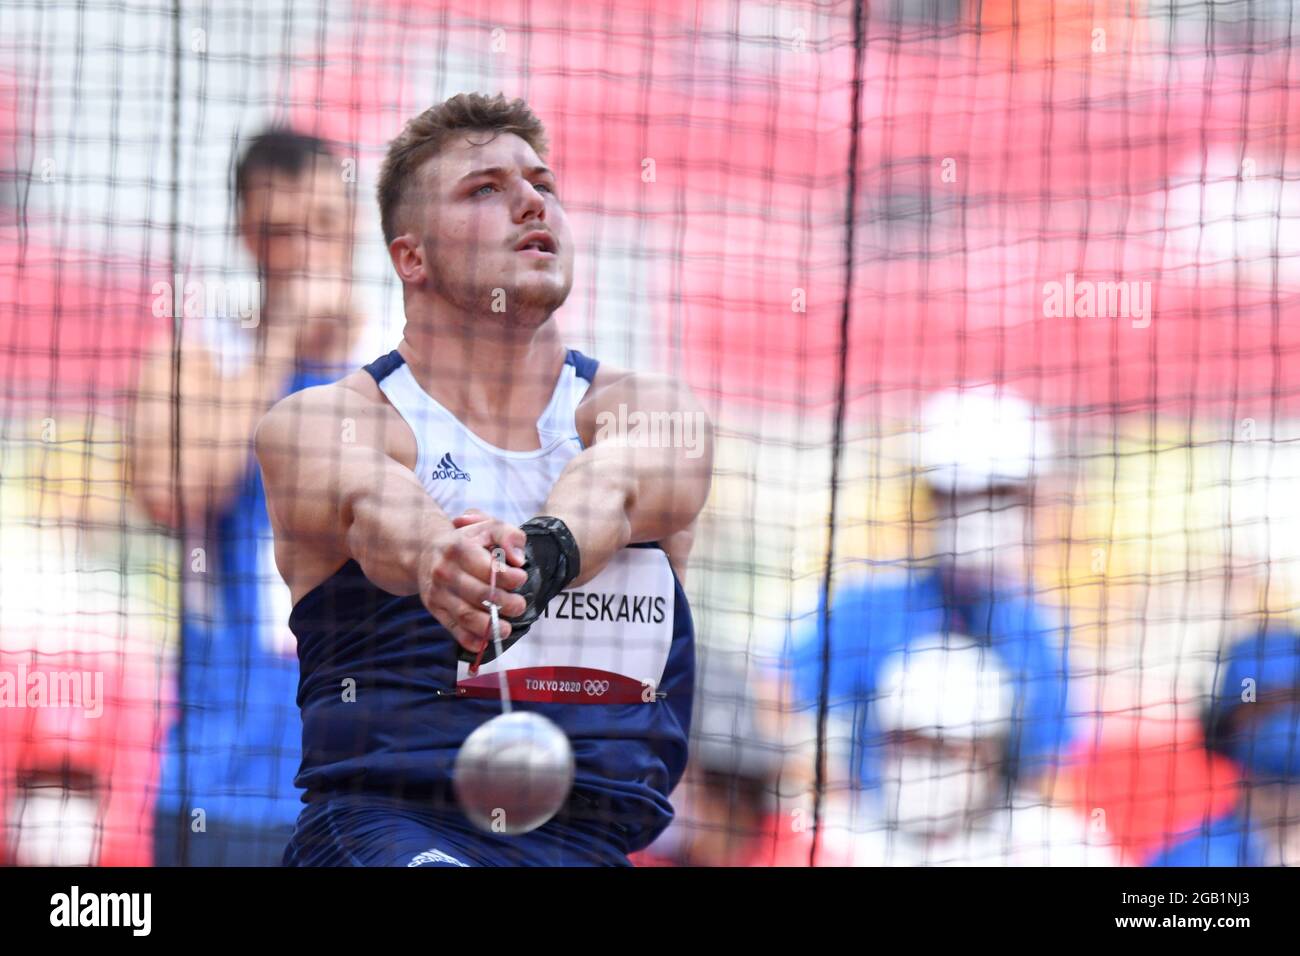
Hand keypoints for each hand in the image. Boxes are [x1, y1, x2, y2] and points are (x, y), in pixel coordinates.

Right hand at [417, 516, 528, 655]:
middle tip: (519, 604)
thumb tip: (518, 560)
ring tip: (506, 629)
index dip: (508, 577)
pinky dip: (468, 639)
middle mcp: (445, 572)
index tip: (521, 578)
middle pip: (479, 594)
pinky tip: (483, 643)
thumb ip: (508, 535)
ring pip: (465, 615)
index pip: (487, 568)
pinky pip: (452, 628)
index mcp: (459, 548)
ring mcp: (438, 593)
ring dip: (489, 626)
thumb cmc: (465, 540)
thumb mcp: (487, 526)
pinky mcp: (435, 609)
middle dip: (505, 603)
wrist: (425, 551)